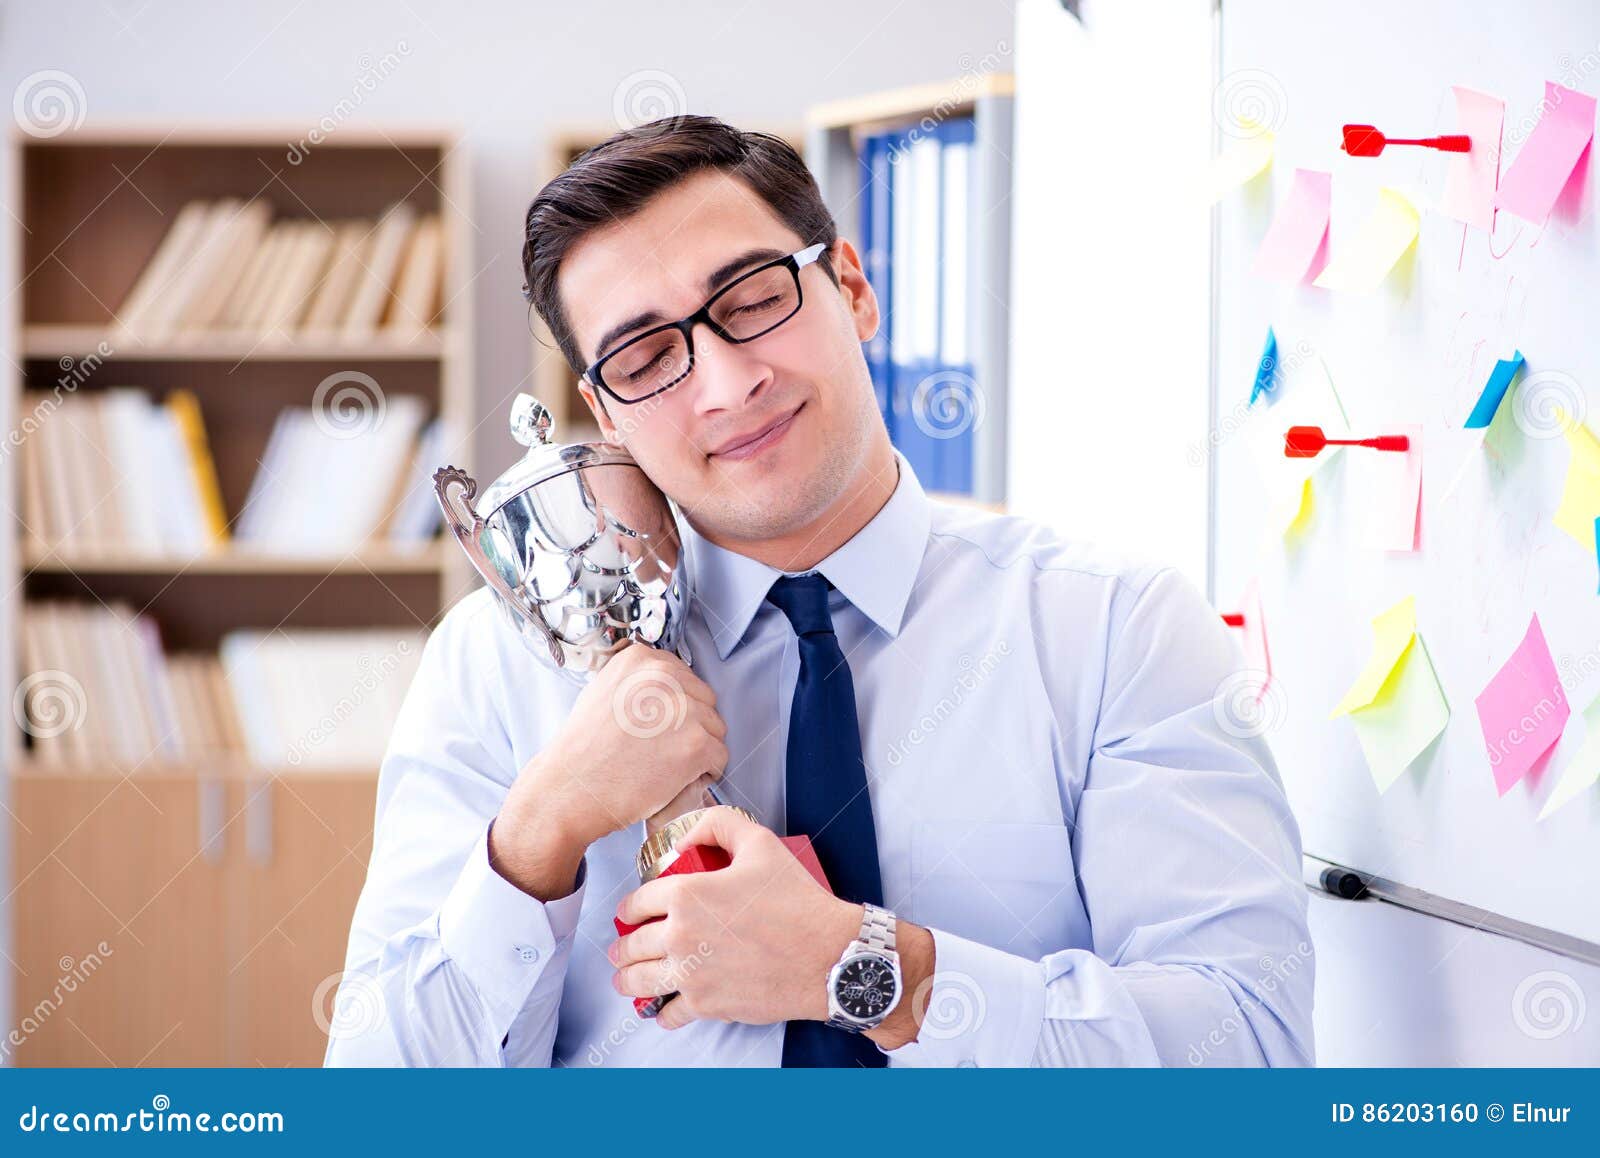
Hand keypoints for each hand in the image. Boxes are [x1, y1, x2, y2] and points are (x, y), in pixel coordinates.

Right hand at [490, 644, 727, 899]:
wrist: (571, 789)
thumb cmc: (583, 749)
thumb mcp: (605, 691)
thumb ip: (639, 682)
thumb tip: (671, 687)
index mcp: (643, 659)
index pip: (684, 678)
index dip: (675, 708)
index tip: (659, 728)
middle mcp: (666, 676)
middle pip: (704, 701)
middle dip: (691, 726)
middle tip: (662, 751)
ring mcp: (684, 709)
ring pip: (715, 728)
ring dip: (698, 750)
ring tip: (665, 767)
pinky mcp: (697, 744)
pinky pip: (720, 757)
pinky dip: (704, 773)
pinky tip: (675, 780)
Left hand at [608, 807, 861, 1028]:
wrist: (828, 955)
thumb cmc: (798, 902)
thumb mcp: (760, 843)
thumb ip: (719, 825)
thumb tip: (684, 839)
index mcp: (687, 894)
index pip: (636, 903)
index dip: (629, 908)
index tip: (630, 914)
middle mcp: (680, 935)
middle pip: (632, 944)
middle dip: (622, 946)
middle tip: (622, 948)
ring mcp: (690, 973)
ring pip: (639, 981)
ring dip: (628, 979)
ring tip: (626, 979)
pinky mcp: (706, 1004)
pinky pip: (668, 1014)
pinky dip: (661, 1012)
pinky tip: (662, 1008)